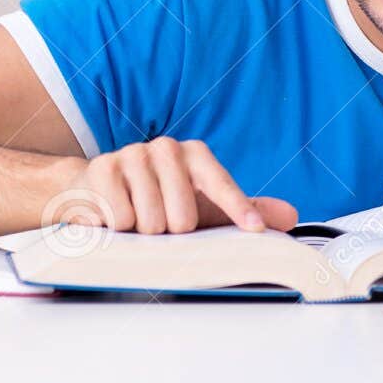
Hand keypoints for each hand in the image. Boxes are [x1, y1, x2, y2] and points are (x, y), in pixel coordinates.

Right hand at [50, 137, 297, 234]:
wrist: (94, 188)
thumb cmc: (154, 199)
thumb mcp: (199, 206)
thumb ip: (241, 210)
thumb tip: (289, 216)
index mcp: (195, 155)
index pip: (222, 185)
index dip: (238, 209)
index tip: (254, 230)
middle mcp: (166, 148)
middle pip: (181, 219)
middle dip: (169, 235)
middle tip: (159, 225)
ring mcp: (133, 154)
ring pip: (149, 223)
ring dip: (141, 234)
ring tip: (134, 219)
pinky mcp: (102, 168)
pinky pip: (120, 219)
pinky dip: (117, 228)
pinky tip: (112, 216)